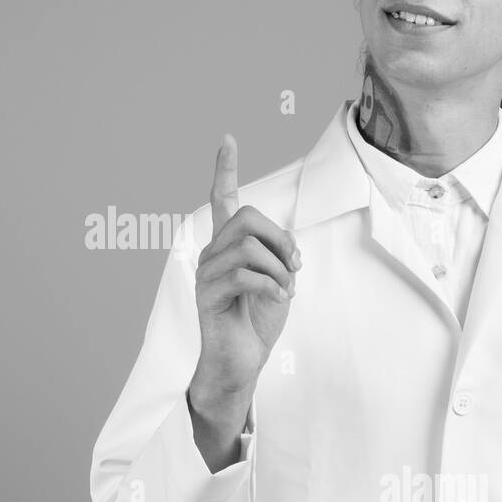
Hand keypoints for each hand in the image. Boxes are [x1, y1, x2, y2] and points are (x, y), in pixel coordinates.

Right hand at [191, 134, 300, 402]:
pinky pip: (243, 275)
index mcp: (227, 246)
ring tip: (286, 289)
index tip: (227, 139)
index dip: (224, 169)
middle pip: (247, 219)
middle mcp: (211, 254)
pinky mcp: (208, 297)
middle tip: (295, 266)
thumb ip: (278, 256)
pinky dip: (271, 285)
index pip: (222, 200)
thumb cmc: (256, 322)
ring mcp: (206, 274)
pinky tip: (278, 298)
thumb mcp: (278, 281)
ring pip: (248, 247)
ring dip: (279, 267)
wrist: (240, 362)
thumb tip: (286, 249)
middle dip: (280, 239)